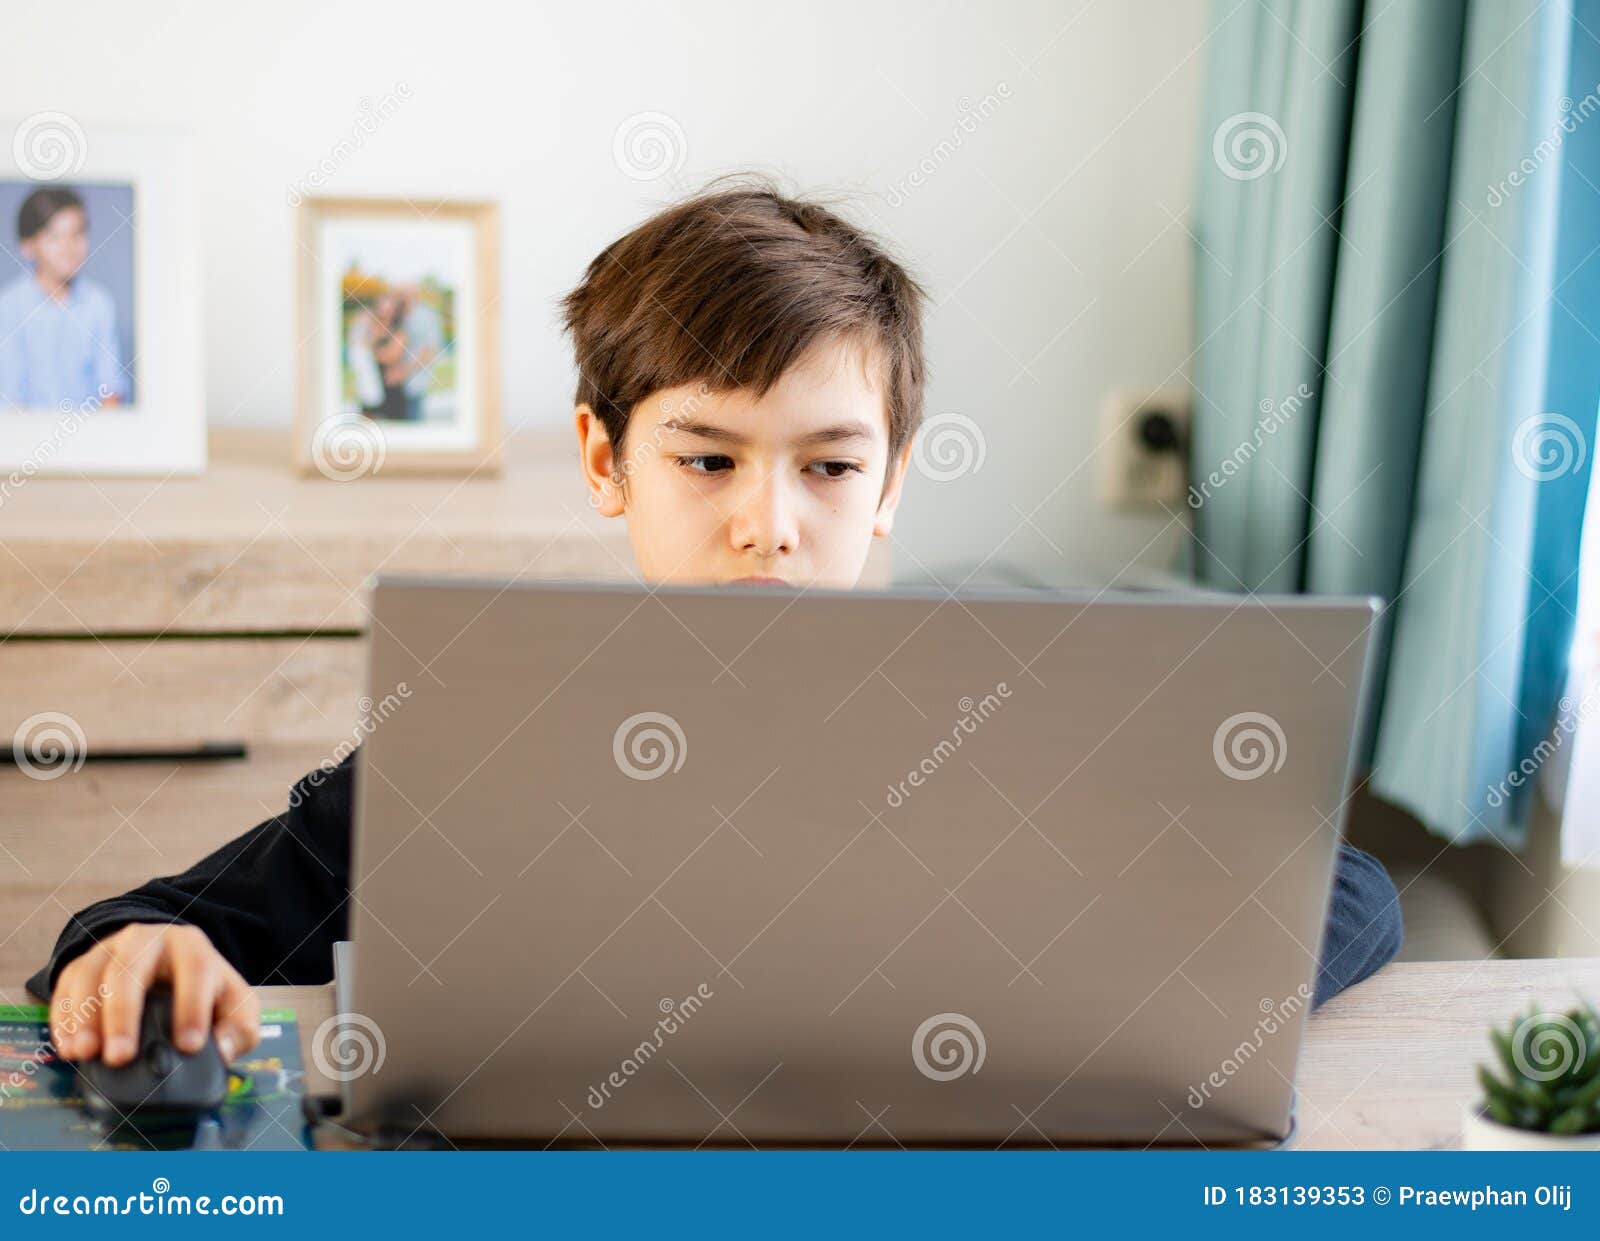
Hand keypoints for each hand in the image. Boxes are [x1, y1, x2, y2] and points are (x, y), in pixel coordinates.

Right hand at [50, 924, 259, 1065]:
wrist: (164, 955)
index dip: (192, 1008)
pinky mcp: (82, 963)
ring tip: (86, 1053)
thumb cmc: (201, 985)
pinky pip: (66, 986)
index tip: (188, 1046)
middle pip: (131, 970)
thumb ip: (239, 1028)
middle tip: (120, 1057)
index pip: (195, 971)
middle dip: (123, 1015)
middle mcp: (148, 940)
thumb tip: (224, 1052)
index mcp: (192, 947)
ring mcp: (111, 949)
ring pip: (92, 975)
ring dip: (85, 1017)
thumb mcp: (232, 1002)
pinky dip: (64, 1018)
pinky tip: (69, 1047)